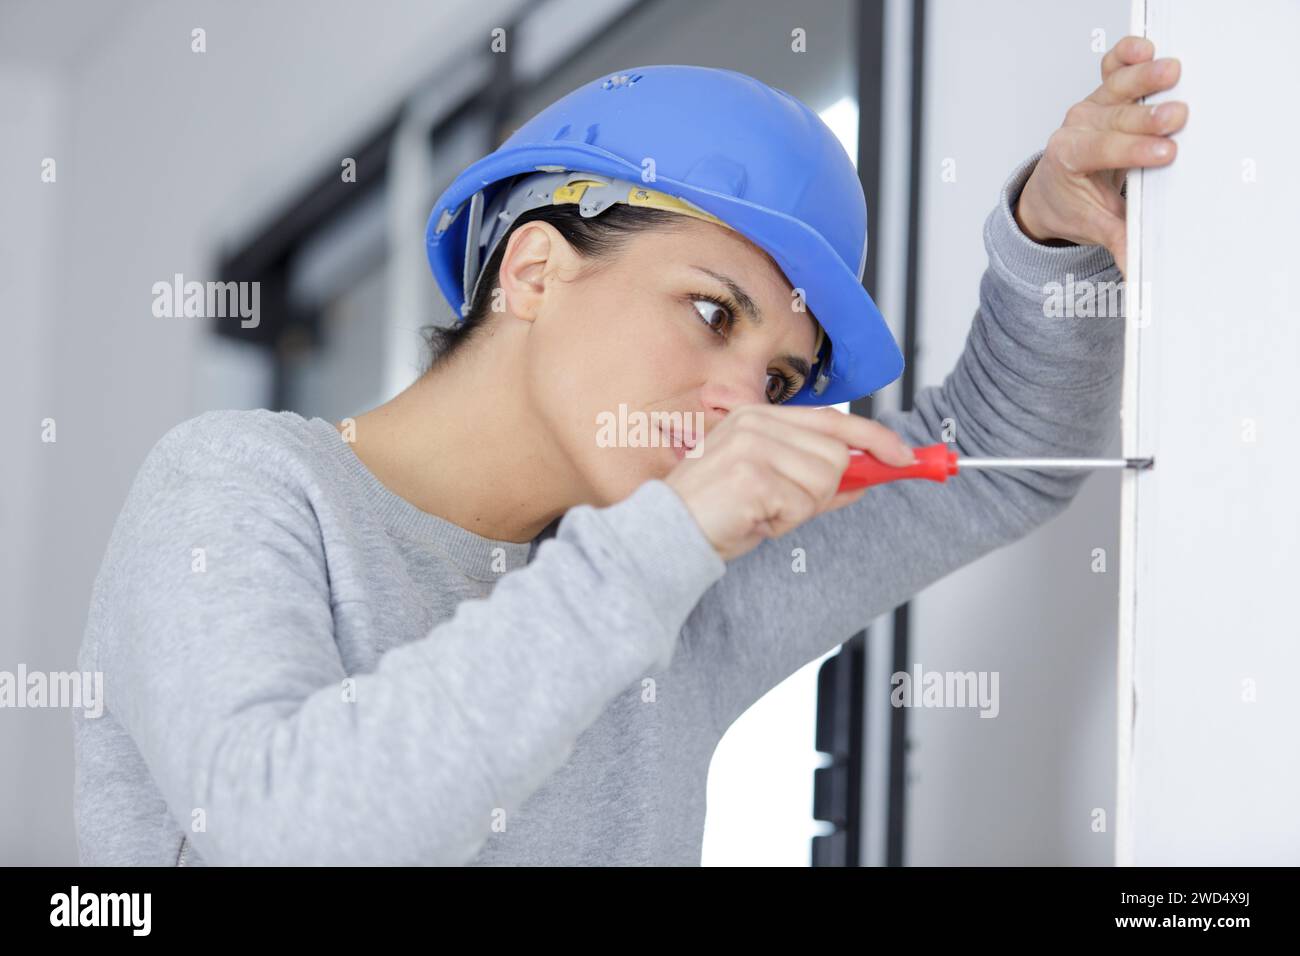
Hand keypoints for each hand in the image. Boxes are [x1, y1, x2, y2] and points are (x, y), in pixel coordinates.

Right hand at [663, 405, 914, 561]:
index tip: (905, 457)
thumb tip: (865, 480)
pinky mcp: (752, 476)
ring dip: (800, 509)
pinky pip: (802, 504)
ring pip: (825, 481)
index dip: (874, 438)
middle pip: (836, 455)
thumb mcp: (768, 492)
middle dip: (820, 491)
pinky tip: (753, 519)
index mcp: (758, 417)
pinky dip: (784, 522)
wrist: (664, 537)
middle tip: (778, 506)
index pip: (833, 420)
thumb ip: (815, 482)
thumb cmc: (712, 515)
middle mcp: (755, 423)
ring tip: (761, 512)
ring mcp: (752, 446)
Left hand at [1014, 35, 1188, 277]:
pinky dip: (1127, 58)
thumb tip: (1136, 271)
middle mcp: (1075, 128)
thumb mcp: (1093, 226)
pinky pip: (1112, 71)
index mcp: (1068, 159)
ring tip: (1171, 73)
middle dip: (1147, 118)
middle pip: (1115, 119)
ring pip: (1115, 89)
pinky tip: (1144, 50)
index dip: (1133, 152)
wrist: (1050, 192)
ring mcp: (1088, 107)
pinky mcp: (1102, 95)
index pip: (1102, 152)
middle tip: (1178, 117)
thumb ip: (1116, 242)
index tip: (1164, 154)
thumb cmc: (1073, 205)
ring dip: (1143, 79)